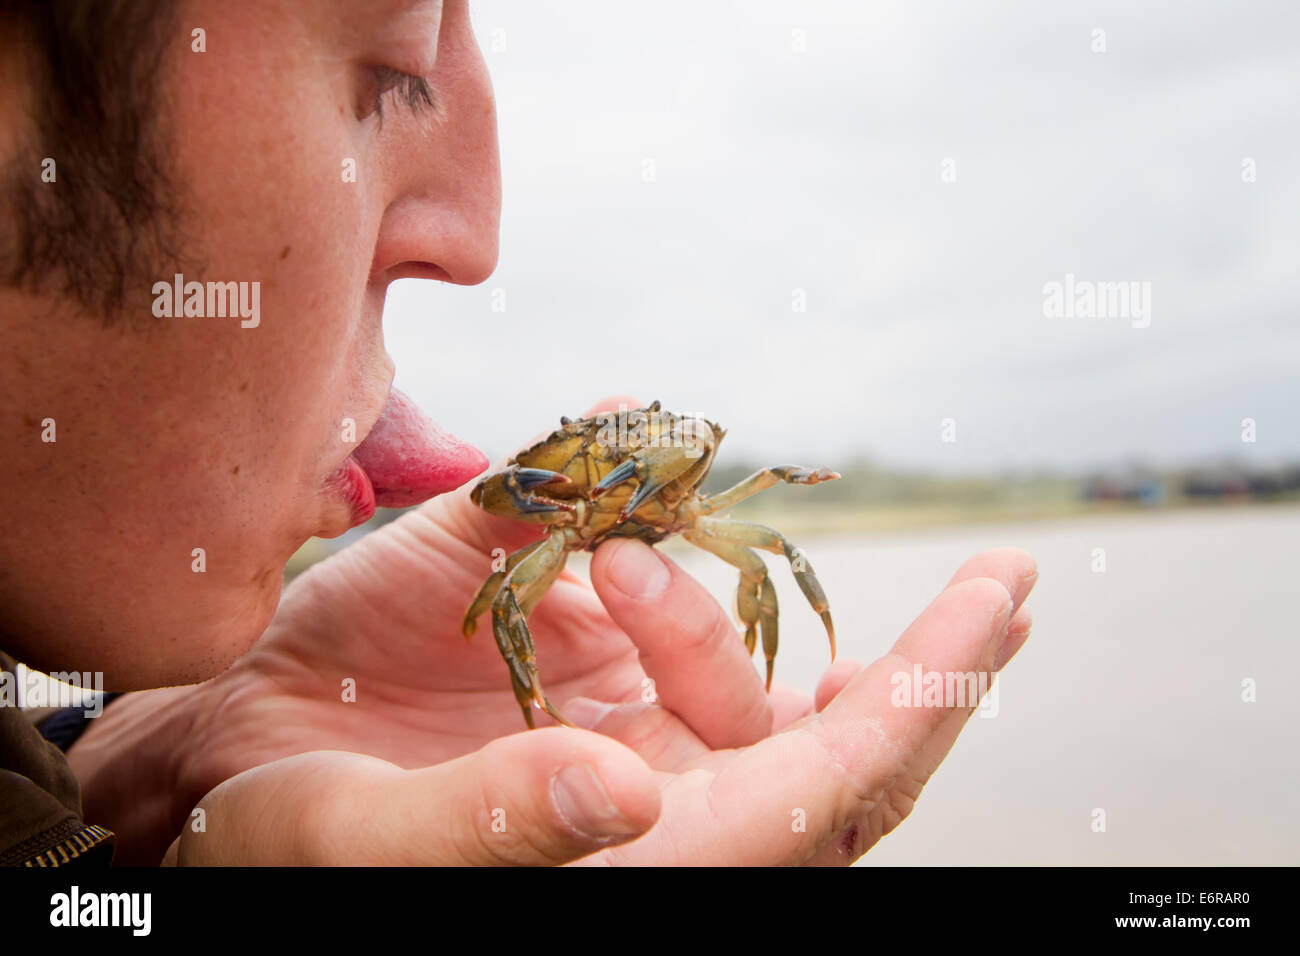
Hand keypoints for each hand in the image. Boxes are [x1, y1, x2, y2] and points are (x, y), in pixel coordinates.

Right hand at [75, 395, 1034, 864]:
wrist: (213, 788)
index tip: (1002, 607)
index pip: (830, 782)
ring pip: (715, 635)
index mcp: (650, 851)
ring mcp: (606, 702)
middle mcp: (651, 778)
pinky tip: (626, 454)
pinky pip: (617, 550)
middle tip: (929, 589)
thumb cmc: (285, 851)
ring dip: (676, 589)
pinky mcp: (546, 635)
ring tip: (585, 568)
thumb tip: (629, 786)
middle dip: (879, 656)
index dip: (926, 700)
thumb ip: (504, 827)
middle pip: (808, 721)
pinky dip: (627, 497)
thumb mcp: (374, 850)